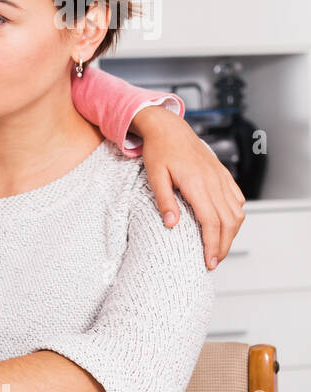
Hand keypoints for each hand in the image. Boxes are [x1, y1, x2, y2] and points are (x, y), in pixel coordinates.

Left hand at [134, 106, 245, 268]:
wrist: (169, 128)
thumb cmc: (158, 151)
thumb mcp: (154, 176)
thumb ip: (164, 200)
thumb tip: (171, 224)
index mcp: (197, 184)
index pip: (210, 221)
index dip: (211, 244)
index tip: (209, 262)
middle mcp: (214, 182)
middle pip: (227, 222)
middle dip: (223, 245)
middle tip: (214, 262)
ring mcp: (221, 178)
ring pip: (237, 212)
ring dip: (231, 233)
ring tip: (219, 248)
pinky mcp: (223, 174)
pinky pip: (237, 199)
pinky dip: (236, 216)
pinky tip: (226, 226)